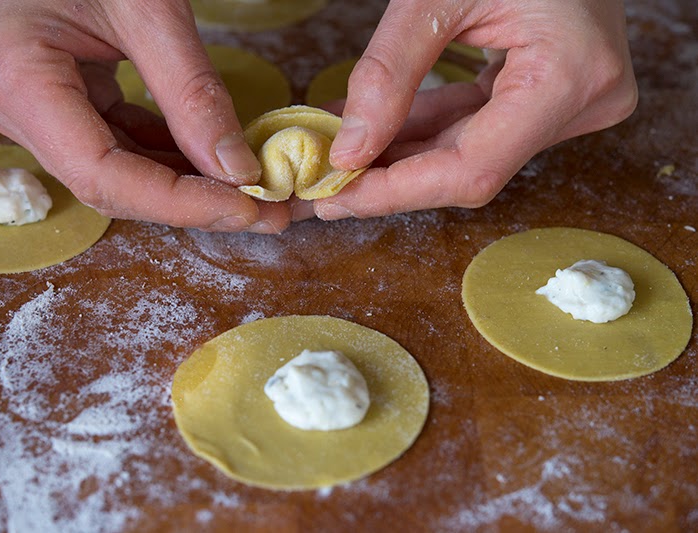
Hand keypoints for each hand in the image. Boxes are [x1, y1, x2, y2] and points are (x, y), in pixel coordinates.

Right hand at [0, 0, 288, 232]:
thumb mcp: (150, 7)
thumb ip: (192, 92)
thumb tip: (237, 170)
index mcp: (12, 73)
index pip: (99, 171)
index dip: (176, 202)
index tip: (245, 209)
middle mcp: (4, 101)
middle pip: (107, 181)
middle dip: (191, 201)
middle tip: (265, 211)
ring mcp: (23, 105)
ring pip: (115, 170)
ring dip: (186, 184)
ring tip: (253, 192)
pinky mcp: (49, 103)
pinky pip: (113, 144)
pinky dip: (167, 155)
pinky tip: (215, 163)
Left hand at [312, 0, 637, 219]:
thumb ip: (389, 73)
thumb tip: (348, 152)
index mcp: (569, 77)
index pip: (471, 170)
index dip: (395, 192)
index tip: (334, 197)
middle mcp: (582, 102)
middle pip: (466, 170)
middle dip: (386, 176)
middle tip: (321, 182)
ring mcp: (572, 100)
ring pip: (467, 152)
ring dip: (397, 153)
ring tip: (335, 152)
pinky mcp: (552, 92)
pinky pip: (477, 125)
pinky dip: (422, 128)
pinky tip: (370, 130)